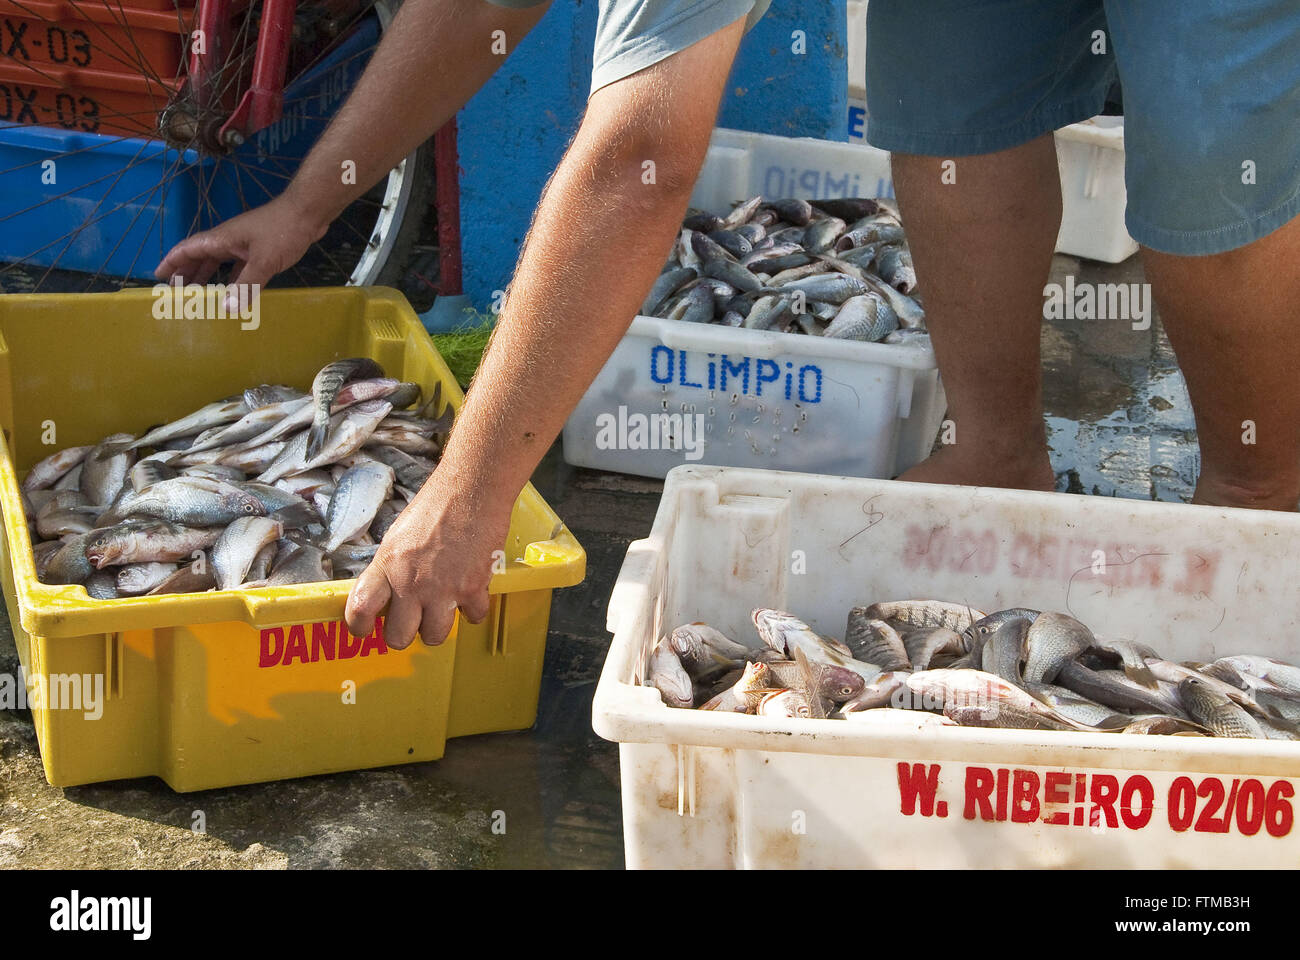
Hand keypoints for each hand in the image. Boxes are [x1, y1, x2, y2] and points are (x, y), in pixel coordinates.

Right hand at [154, 195, 325, 290]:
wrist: (308, 213)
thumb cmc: (283, 231)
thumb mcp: (264, 261)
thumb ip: (246, 285)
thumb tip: (225, 308)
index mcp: (221, 240)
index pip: (188, 250)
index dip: (172, 262)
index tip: (158, 277)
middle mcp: (228, 241)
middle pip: (200, 258)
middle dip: (186, 274)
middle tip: (176, 293)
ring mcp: (244, 244)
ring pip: (219, 263)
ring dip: (208, 277)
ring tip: (199, 295)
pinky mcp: (259, 249)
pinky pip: (238, 266)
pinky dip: (232, 279)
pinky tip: (233, 292)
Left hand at [344, 489, 509, 649]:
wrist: (471, 490)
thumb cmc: (437, 506)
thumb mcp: (398, 536)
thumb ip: (390, 568)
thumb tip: (390, 592)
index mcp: (387, 565)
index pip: (360, 609)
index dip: (358, 626)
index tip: (364, 630)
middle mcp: (412, 582)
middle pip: (399, 637)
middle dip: (404, 634)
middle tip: (411, 621)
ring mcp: (443, 589)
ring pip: (435, 636)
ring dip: (438, 625)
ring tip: (442, 608)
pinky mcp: (473, 588)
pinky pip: (472, 618)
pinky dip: (472, 610)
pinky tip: (469, 594)